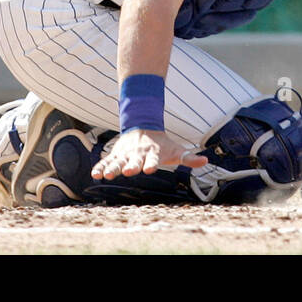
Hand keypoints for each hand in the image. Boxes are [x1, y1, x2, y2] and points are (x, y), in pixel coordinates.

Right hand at [89, 129, 204, 179]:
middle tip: (127, 171)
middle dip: (131, 166)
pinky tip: (95, 174)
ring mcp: (126, 154)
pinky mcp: (116, 155)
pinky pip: (107, 161)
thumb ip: (188, 157)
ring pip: (118, 161)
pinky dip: (101, 166)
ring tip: (106, 175)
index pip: (153, 159)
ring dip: (112, 168)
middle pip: (134, 161)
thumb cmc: (162, 144)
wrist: (144, 126)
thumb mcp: (176, 150)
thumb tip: (206, 161)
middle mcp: (138, 153)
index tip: (149, 168)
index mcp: (153, 153)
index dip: (151, 163)